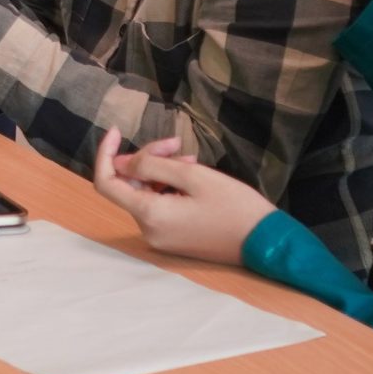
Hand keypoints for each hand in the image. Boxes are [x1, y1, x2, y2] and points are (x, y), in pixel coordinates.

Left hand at [90, 127, 271, 265]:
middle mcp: (148, 230)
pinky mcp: (174, 239)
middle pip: (130, 184)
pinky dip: (169, 187)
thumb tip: (120, 161)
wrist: (266, 242)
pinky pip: (159, 206)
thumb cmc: (234, 206)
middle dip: (148, 158)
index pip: (106, 182)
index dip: (106, 154)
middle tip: (176, 142)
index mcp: (149, 215)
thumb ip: (151, 165)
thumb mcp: (193, 176)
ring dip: (162, 171)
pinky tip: (192, 176)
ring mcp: (161, 237)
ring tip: (192, 159)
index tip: (118, 131)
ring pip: (146, 193)